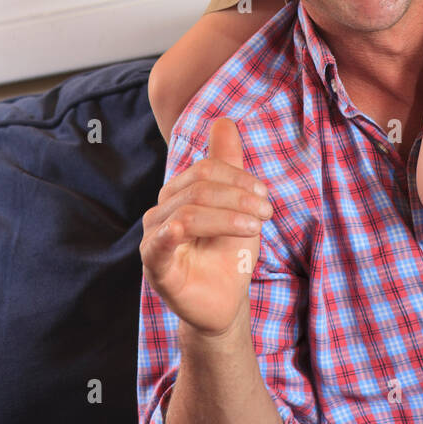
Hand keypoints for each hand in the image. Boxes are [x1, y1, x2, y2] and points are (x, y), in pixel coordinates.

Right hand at [140, 118, 272, 336]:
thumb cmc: (227, 252)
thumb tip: (223, 121)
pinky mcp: (156, 267)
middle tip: (267, 211)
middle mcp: (161, 212)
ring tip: (254, 227)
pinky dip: (170, 232)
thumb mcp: (236, 206)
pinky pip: (158, 244)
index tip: (265, 194)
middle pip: (198, 187)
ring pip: (188, 210)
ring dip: (227, 215)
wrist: (225, 302)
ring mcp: (155, 239)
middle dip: (238, 196)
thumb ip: (227, 165)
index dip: (238, 177)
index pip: (205, 169)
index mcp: (178, 194)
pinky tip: (185, 229)